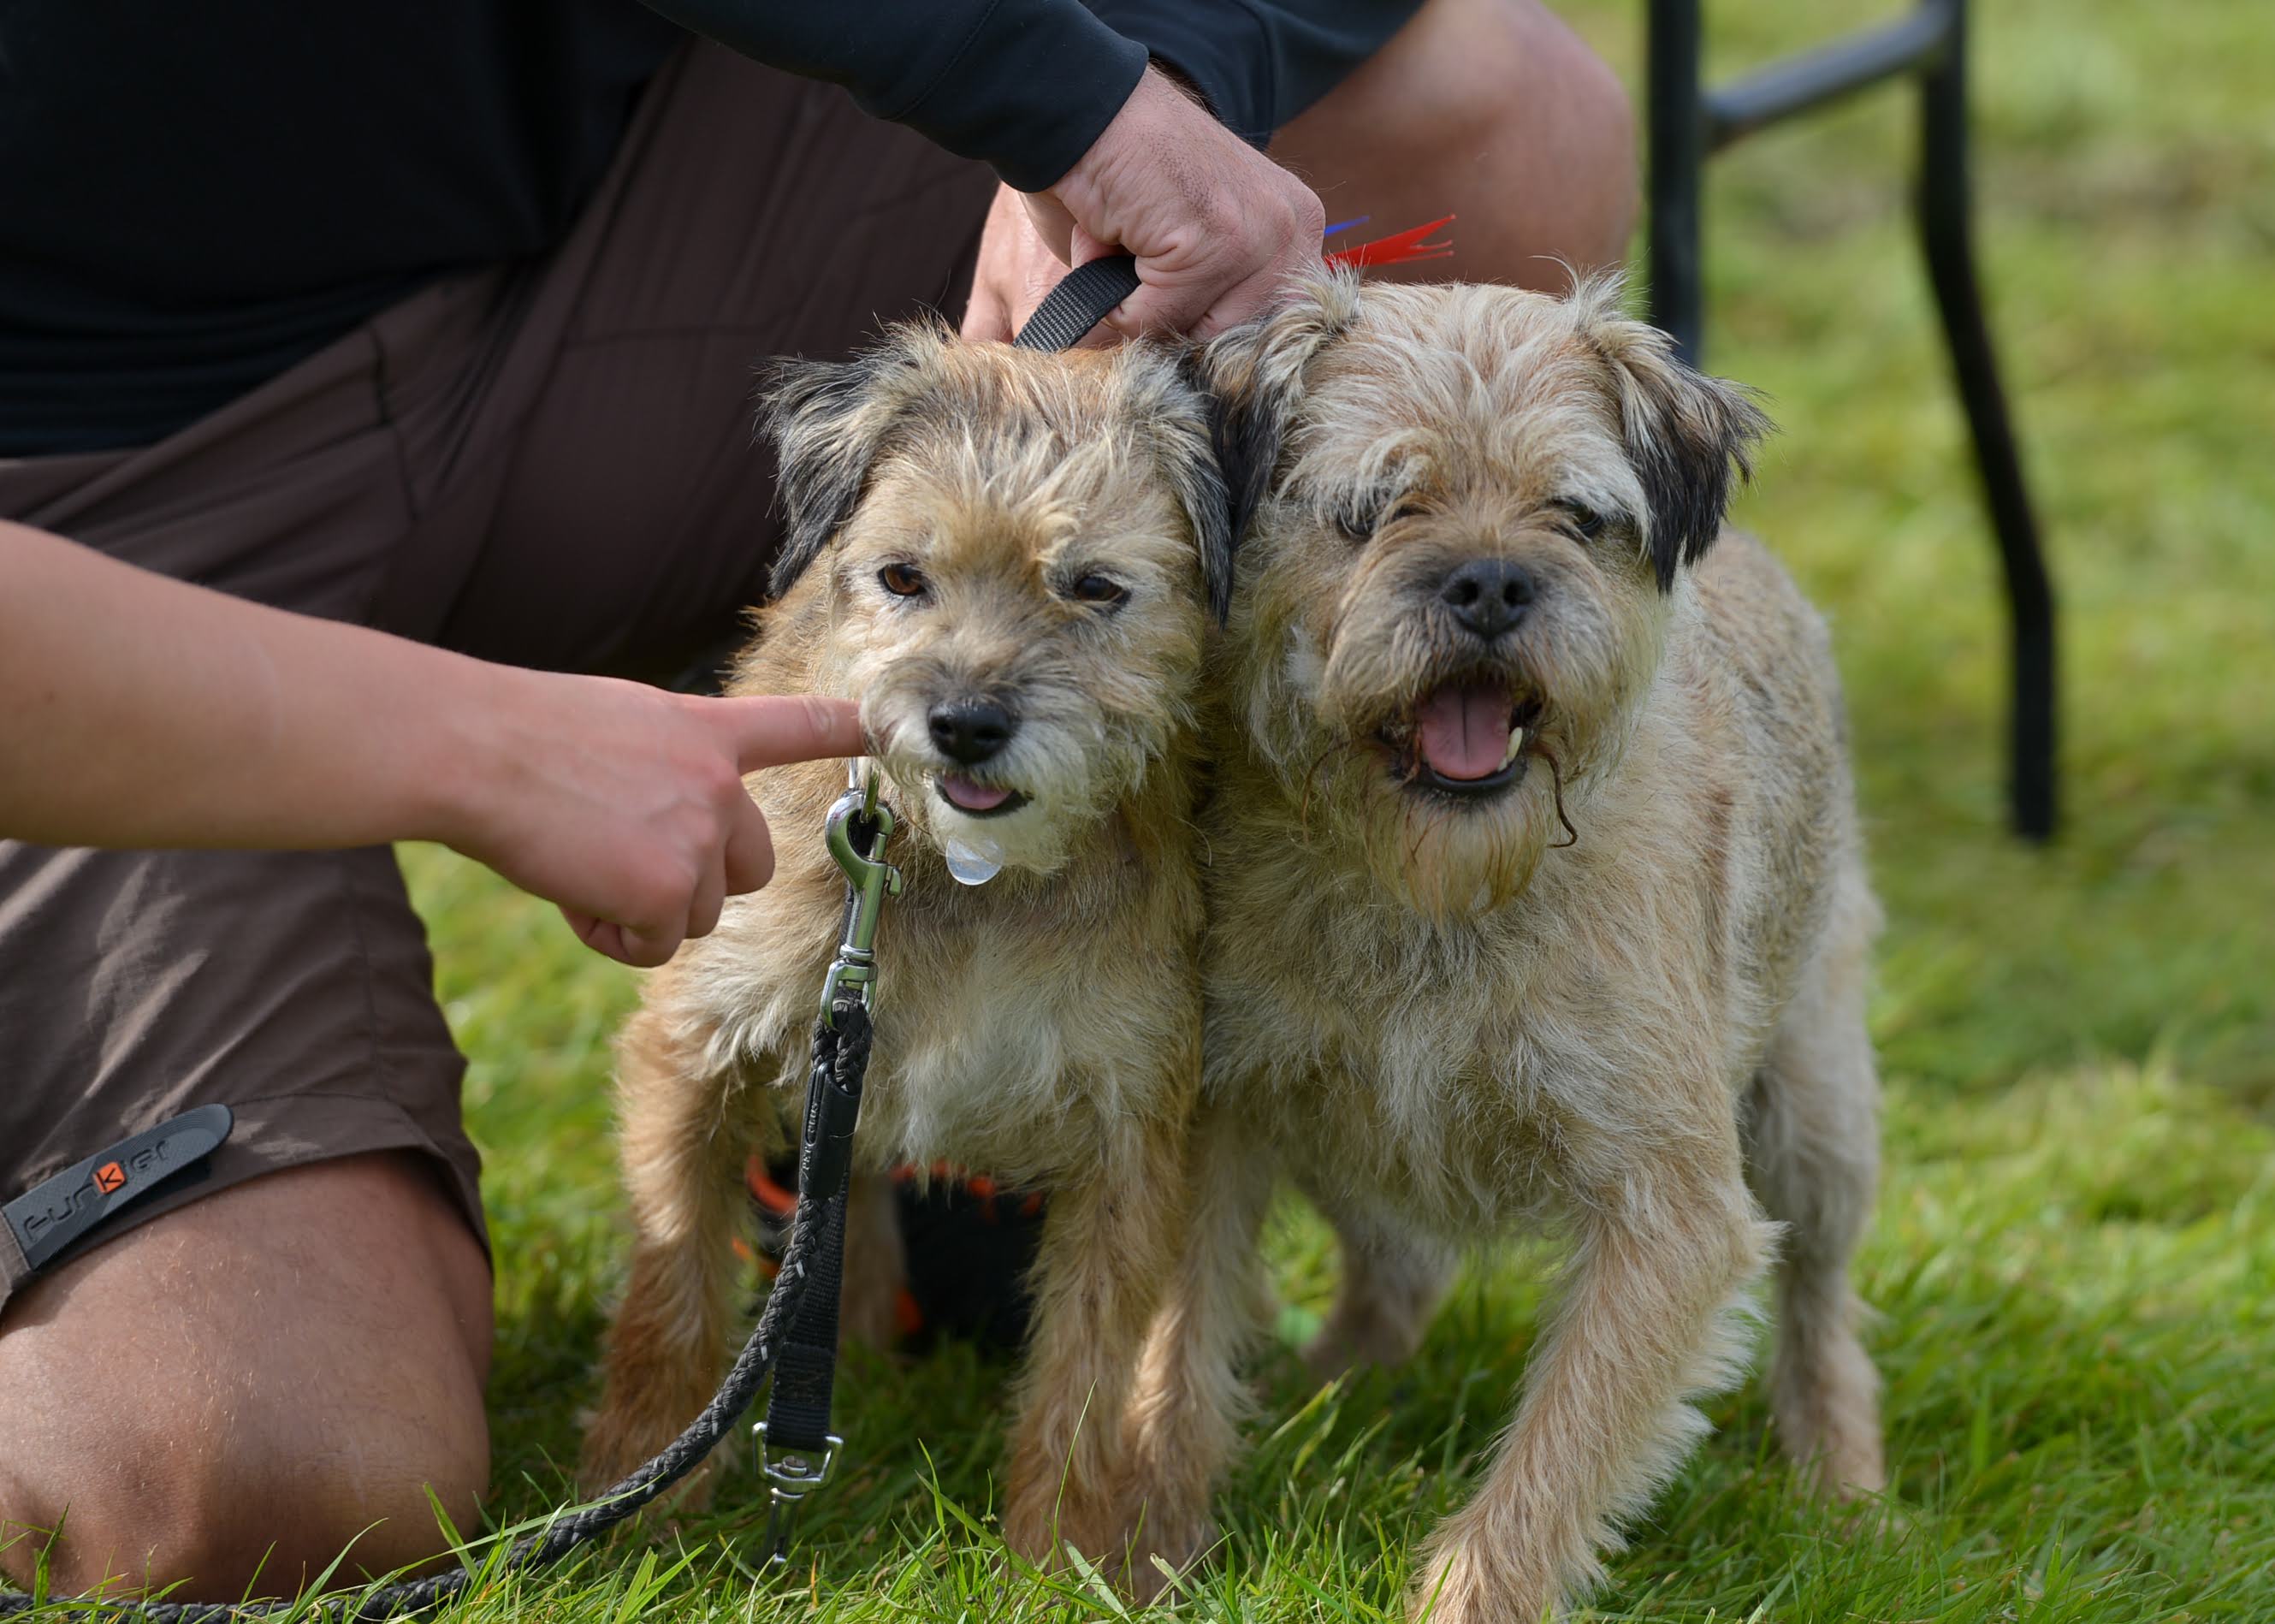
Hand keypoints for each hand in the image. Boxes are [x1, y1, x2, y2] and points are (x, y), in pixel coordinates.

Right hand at [449, 676, 860, 967]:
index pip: (796, 726)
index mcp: (705, 730)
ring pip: (700, 914)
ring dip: (644, 910)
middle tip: (625, 863)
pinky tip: (574, 893)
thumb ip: (667, 765)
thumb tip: (664, 824)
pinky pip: (657, 946)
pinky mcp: (668, 890)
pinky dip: (614, 937)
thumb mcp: (619, 721)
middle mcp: (718, 784)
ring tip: (581, 865)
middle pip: (752, 866)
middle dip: (700, 882)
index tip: (886, 731)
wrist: (475, 751)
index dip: (849, 730)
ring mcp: (698, 837)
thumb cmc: (523, 732)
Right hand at [962, 67, 1325, 343]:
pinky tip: (1109, 232)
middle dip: (1173, 326)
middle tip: (1138, 261)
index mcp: (1296, 230)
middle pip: (1235, 348)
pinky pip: (1154, 319)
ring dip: (1138, 310)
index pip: (1272, 336)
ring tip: (1123, 242)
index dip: (1212, 343)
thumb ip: (1212, 304)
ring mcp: (1260, 233)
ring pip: (1193, 338)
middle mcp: (1294, 228)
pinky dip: (1113, 294)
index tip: (1174, 324)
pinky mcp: (1216, 239)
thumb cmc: (1118, 179)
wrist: (1074, 109)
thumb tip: (1206, 402)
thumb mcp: (1186, 249)